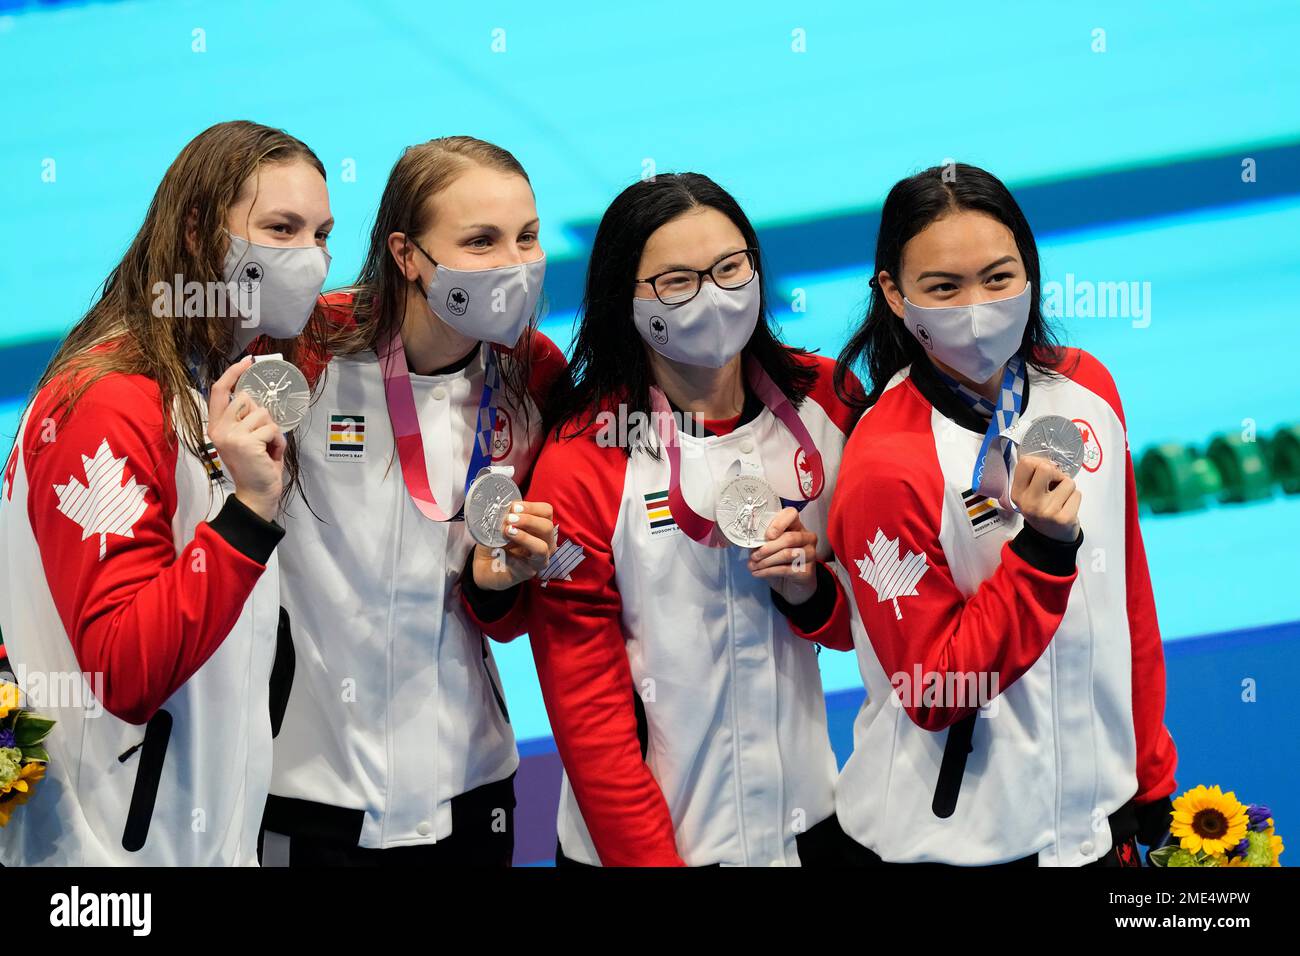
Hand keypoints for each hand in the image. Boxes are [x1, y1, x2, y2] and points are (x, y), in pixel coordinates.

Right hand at [207, 356, 286, 521]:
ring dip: (273, 431)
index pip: (219, 391)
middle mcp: (219, 429)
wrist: (257, 493)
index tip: (248, 361)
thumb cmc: (256, 465)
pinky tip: (271, 455)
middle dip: (263, 416)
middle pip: (247, 399)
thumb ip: (246, 417)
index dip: (233, 373)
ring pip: (263, 414)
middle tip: (262, 438)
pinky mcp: (245, 442)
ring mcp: (231, 435)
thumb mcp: (246, 437)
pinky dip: (278, 441)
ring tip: (267, 449)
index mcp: (216, 426)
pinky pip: (272, 429)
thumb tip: (256, 396)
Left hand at [471, 500, 556, 590]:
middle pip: (547, 527)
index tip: (514, 507)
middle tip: (509, 519)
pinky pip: (523, 566)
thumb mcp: (501, 524)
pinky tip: (498, 553)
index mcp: (540, 527)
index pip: (546, 512)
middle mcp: (545, 543)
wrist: (485, 563)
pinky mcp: (528, 573)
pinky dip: (510, 557)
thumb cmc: (497, 541)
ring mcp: (539, 560)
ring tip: (507, 532)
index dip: (531, 507)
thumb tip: (505, 508)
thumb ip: (506, 516)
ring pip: (541, 548)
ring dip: (524, 537)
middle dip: (528, 521)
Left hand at [748, 506, 817, 604]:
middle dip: (767, 548)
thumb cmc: (781, 560)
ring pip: (787, 554)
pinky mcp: (807, 571)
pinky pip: (785, 569)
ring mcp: (810, 554)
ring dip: (766, 561)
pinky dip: (768, 571)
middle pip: (789, 538)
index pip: (791, 514)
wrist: (794, 583)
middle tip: (753, 556)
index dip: (779, 523)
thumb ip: (763, 540)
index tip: (767, 535)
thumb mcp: (771, 547)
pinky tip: (758, 573)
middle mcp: (807, 538)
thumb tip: (750, 541)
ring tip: (753, 566)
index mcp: (797, 526)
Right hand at [1011, 454, 1080, 542]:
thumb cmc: (1041, 508)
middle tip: (1055, 482)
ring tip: (1061, 498)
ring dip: (1068, 486)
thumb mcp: (1028, 493)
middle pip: (1046, 468)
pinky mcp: (1064, 518)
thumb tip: (1050, 460)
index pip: (1026, 463)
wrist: (1050, 537)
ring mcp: (1046, 511)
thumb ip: (1033, 475)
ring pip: (1067, 481)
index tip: (1044, 470)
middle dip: (1056, 472)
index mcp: (1017, 493)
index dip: (1039, 462)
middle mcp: (1029, 502)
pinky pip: (1077, 494)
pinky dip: (1075, 497)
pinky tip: (1067, 506)